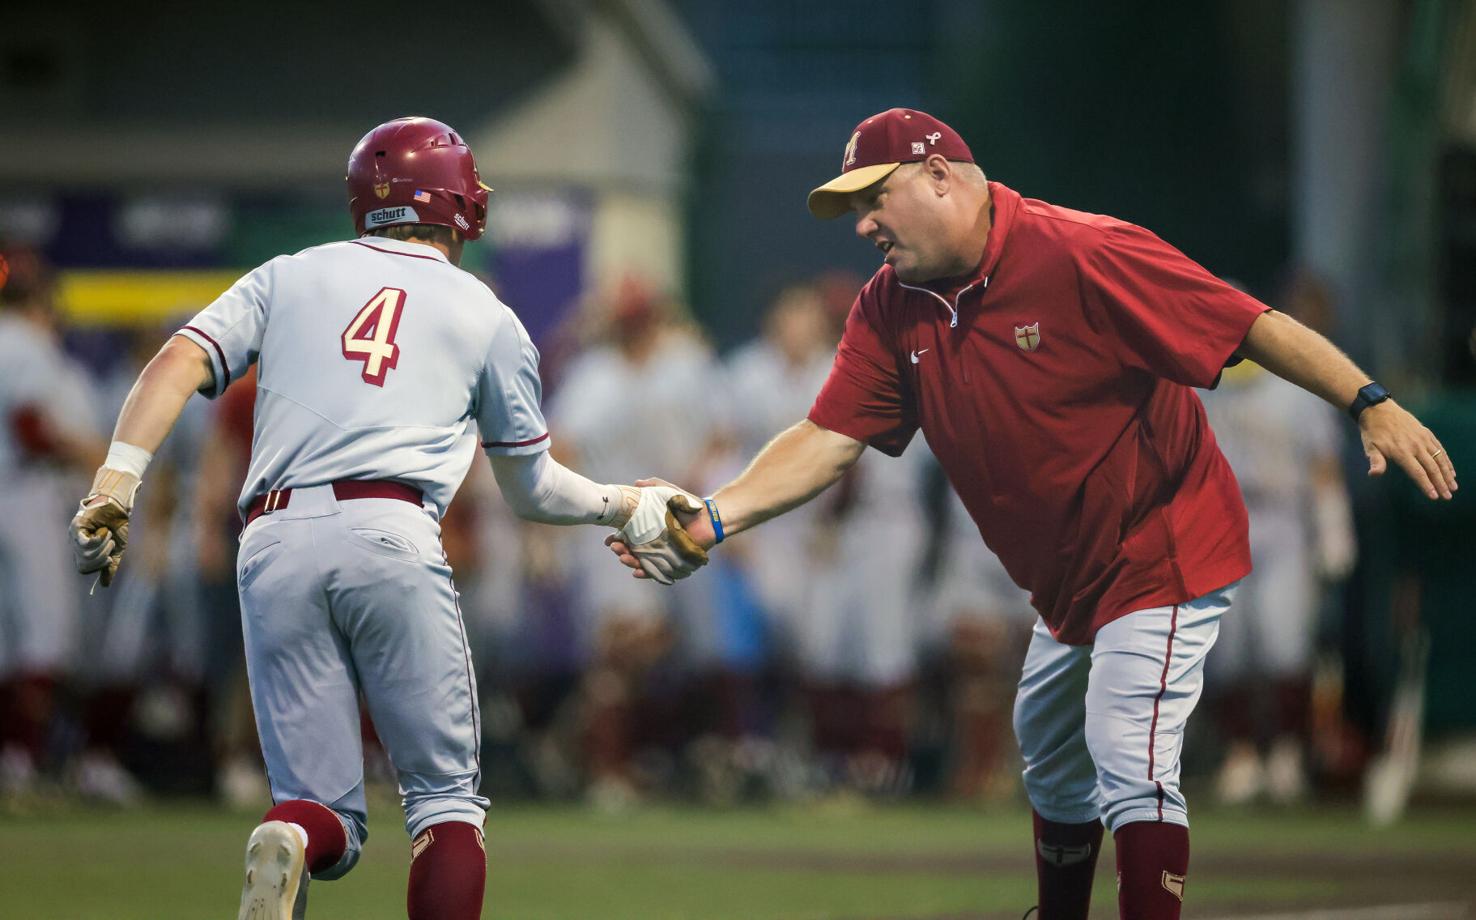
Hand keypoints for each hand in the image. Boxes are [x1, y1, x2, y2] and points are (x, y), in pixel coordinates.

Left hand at [70, 468, 141, 586]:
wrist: (119, 507)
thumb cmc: (117, 526)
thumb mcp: (116, 549)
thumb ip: (110, 566)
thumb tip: (104, 586)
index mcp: (84, 551)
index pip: (83, 569)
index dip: (97, 567)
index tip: (109, 559)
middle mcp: (76, 544)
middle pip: (84, 563)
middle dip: (101, 557)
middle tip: (110, 545)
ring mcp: (74, 535)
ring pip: (85, 553)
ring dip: (102, 546)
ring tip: (108, 534)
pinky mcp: (77, 526)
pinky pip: (84, 543)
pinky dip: (97, 540)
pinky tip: (103, 531)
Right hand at [604, 478, 707, 584]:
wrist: (709, 517)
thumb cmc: (687, 504)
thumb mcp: (668, 492)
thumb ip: (654, 486)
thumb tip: (636, 483)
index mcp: (647, 528)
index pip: (627, 535)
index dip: (616, 538)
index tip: (608, 539)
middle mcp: (651, 542)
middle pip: (630, 550)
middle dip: (620, 550)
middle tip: (615, 548)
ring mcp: (661, 553)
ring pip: (640, 561)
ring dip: (630, 561)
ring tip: (624, 558)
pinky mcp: (671, 562)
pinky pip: (657, 571)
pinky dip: (646, 573)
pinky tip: (637, 572)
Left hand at [1359, 401, 1456, 499]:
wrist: (1378, 409)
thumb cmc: (1373, 432)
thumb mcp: (1369, 447)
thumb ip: (1375, 461)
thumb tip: (1374, 474)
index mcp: (1401, 452)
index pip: (1417, 472)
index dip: (1426, 485)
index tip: (1435, 497)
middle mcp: (1415, 446)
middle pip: (1431, 468)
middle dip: (1441, 484)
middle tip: (1448, 497)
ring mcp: (1423, 439)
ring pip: (1439, 459)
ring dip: (1447, 474)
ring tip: (1453, 486)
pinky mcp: (1427, 433)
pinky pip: (1439, 449)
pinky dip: (1446, 461)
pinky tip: (1451, 471)